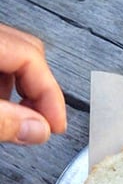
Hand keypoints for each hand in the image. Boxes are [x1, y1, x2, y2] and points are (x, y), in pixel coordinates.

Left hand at [0, 23, 66, 144]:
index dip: (50, 95)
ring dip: (17, 88)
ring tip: (12, 117)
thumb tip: (38, 130)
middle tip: (40, 122)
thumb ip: (5, 120)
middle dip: (37, 90)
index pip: (32, 58)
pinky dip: (0, 85)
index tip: (55, 126)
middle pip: (26, 52)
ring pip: (9, 57)